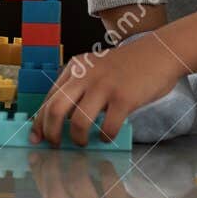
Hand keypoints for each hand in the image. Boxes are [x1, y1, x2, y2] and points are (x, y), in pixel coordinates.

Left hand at [32, 34, 183, 146]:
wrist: (160, 52)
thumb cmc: (128, 66)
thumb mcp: (96, 68)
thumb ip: (79, 86)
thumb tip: (62, 119)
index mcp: (75, 67)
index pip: (49, 97)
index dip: (39, 121)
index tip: (36, 137)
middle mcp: (85, 75)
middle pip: (55, 109)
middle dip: (50, 133)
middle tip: (55, 145)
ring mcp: (104, 86)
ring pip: (78, 122)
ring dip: (77, 139)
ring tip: (83, 143)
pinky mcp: (123, 98)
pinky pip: (107, 126)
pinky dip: (105, 137)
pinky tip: (107, 136)